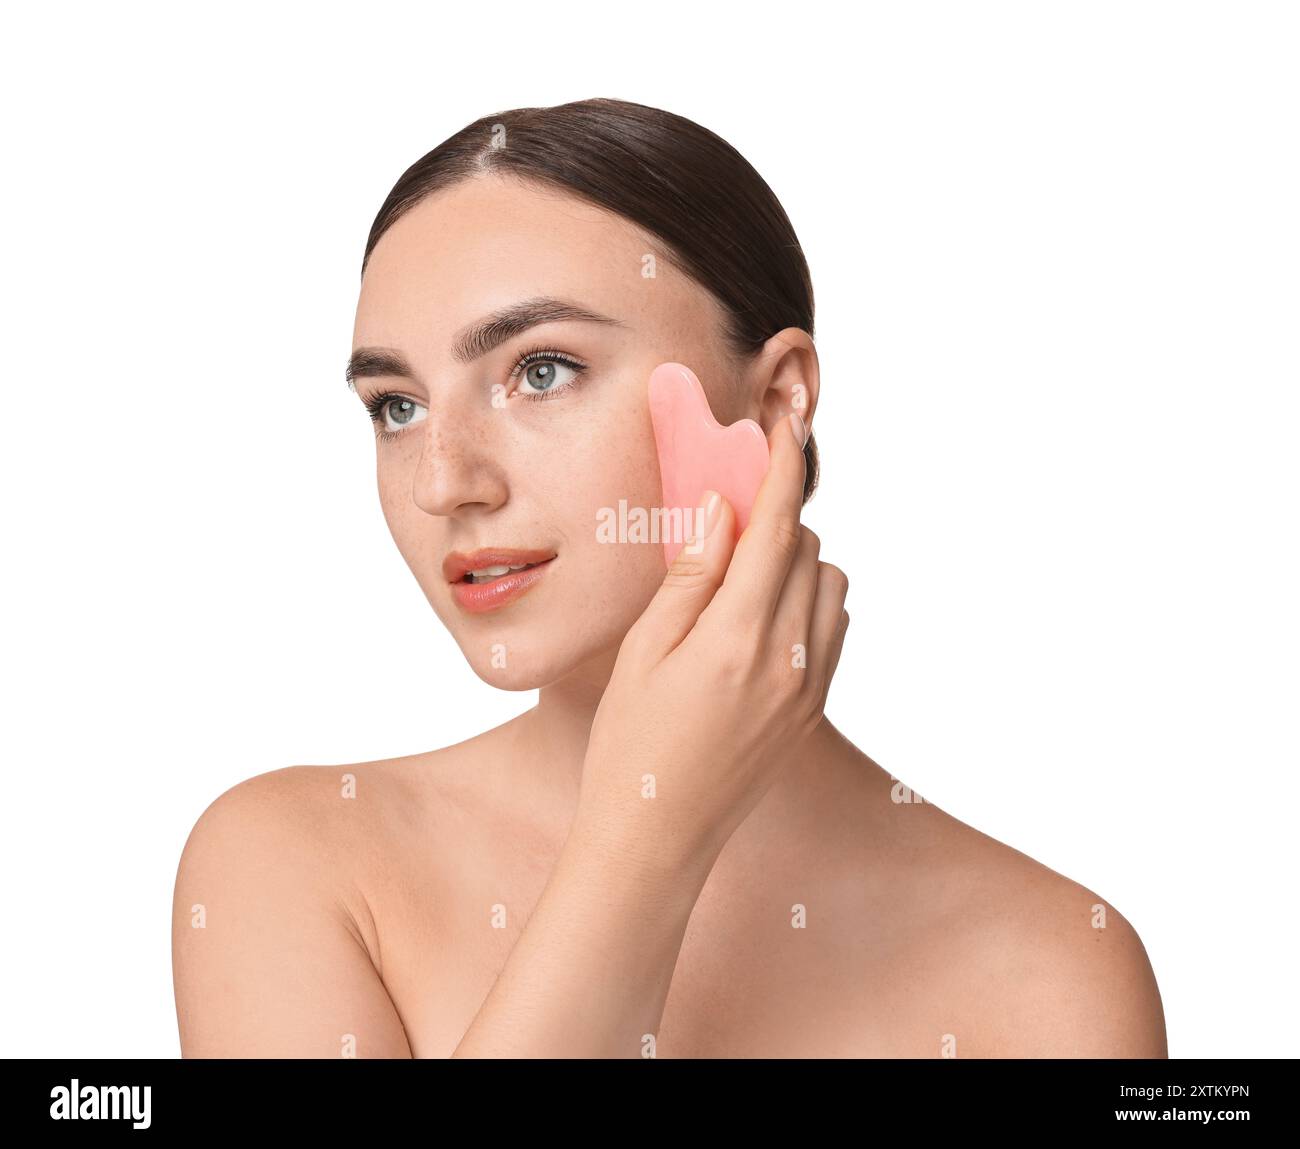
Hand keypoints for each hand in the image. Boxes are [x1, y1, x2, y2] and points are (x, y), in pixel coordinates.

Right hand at [573, 410, 849, 878]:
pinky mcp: (813, 709)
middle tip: (724, 519)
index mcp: (740, 637)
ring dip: (794, 563)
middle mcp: (791, 658)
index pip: (776, 527)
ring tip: (736, 581)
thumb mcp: (643, 652)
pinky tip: (753, 622)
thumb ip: (691, 577)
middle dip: (773, 519)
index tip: (784, 424)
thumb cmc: (631, 745)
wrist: (657, 836)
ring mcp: (809, 687)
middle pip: (807, 548)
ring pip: (828, 585)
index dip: (782, 467)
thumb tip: (724, 510)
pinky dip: (805, 603)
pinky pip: (830, 627)